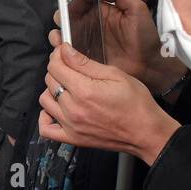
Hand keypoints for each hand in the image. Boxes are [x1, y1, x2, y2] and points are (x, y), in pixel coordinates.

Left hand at [39, 44, 179, 164]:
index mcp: (84, 91)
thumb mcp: (115, 74)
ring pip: (44, 100)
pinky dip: (45, 117)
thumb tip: (65, 51)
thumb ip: (85, 63)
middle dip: (57, 69)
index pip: (55, 67)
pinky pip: (46, 129)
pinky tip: (56, 109)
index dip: (57, 56)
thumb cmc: (136, 103)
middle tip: (69, 66)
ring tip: (66, 87)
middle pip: (49, 81)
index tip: (63, 52)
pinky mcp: (72, 138)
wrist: (146, 133)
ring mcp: (71, 125)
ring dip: (51, 90)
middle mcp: (73, 109)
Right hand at [54, 0, 185, 94]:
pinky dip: (62, 50)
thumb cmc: (146, 37)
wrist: (149, 65)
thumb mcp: (137, 9)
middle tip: (61, 22)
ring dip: (58, 34)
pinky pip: (71, 52)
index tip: (70, 8)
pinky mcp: (87, 57)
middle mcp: (93, 25)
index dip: (75, 2)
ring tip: (59, 37)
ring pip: (67, 34)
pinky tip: (61, 49)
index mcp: (103, 11)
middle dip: (62, 18)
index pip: (84, 1)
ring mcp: (89, 41)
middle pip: (71, 17)